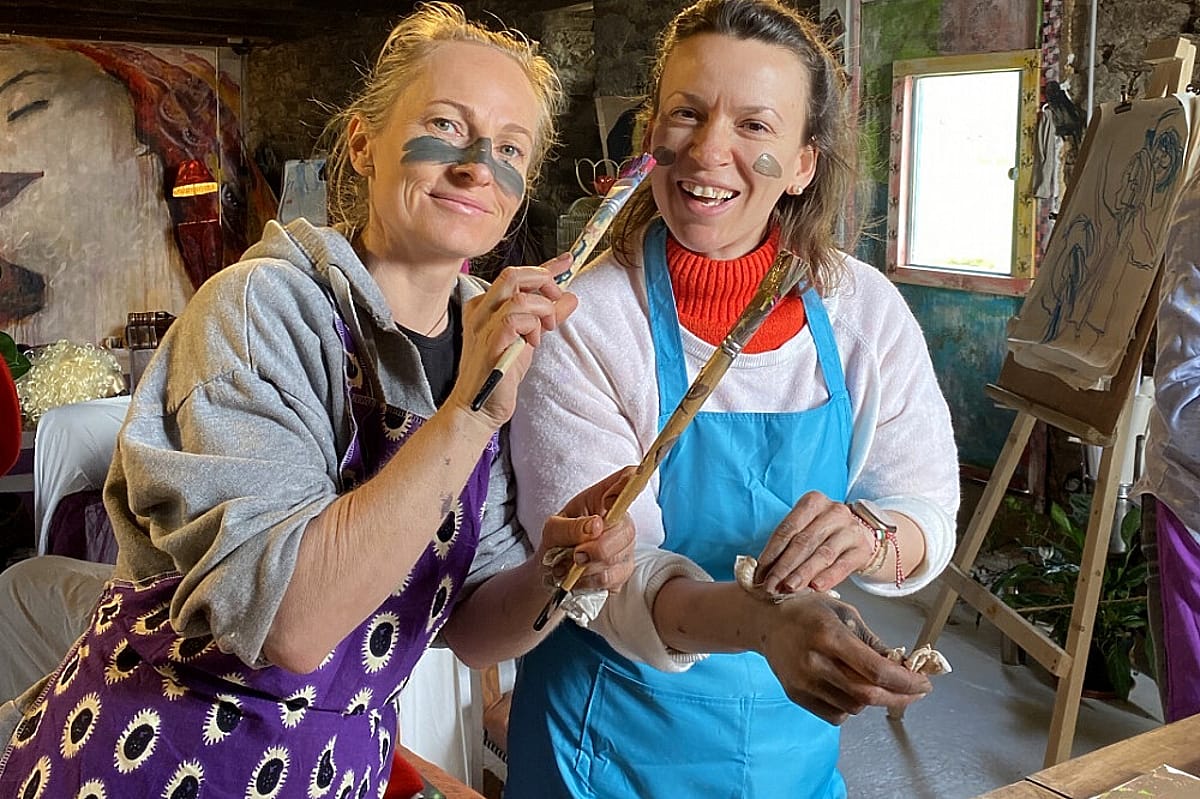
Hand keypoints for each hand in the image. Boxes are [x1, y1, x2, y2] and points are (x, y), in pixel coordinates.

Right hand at [447, 254, 578, 425]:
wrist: (479, 407)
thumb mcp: (529, 338)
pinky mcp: (489, 342)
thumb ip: (546, 316)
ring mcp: (482, 326)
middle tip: (556, 300)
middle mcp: (480, 311)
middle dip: (543, 281)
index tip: (567, 261)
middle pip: (513, 275)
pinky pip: (515, 319)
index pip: (517, 276)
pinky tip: (532, 342)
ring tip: (544, 331)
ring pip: (519, 297)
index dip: (545, 266)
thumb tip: (570, 297)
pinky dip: (532, 326)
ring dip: (541, 311)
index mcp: (486, 306)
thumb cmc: (500, 373)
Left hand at [538, 467, 635, 592]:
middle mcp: (620, 519)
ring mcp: (626, 545)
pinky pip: (614, 577)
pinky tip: (579, 577)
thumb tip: (596, 526)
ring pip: (620, 555)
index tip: (610, 501)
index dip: (631, 481)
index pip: (627, 479)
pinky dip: (591, 581)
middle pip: (627, 528)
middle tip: (577, 553)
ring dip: (590, 566)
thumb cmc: (557, 540)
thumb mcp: (553, 528)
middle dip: (599, 546)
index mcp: (602, 498)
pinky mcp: (624, 569)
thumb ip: (570, 526)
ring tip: (572, 565)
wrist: (552, 570)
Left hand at [754, 491, 875, 593]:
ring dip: (803, 573)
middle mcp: (833, 511)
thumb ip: (786, 546)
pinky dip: (828, 577)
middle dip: (784, 567)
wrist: (859, 536)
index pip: (787, 528)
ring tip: (789, 588)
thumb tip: (762, 572)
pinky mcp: (861, 549)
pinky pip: (842, 565)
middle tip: (770, 586)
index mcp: (813, 502)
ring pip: (822, 554)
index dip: (771, 552)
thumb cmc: (823, 533)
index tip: (760, 573)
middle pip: (803, 542)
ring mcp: (850, 529)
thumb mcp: (805, 529)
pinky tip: (815, 588)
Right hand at [757, 593, 930, 723]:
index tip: (923, 683)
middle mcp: (815, 662)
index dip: (906, 681)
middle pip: (869, 695)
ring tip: (874, 682)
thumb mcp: (844, 614)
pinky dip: (851, 706)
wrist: (765, 621)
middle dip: (899, 697)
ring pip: (854, 707)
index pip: (876, 670)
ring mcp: (804, 682)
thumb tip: (903, 665)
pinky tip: (850, 689)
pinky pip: (835, 714)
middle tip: (914, 692)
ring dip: (873, 699)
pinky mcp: (796, 695)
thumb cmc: (806, 611)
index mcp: (830, 636)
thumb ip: (872, 642)